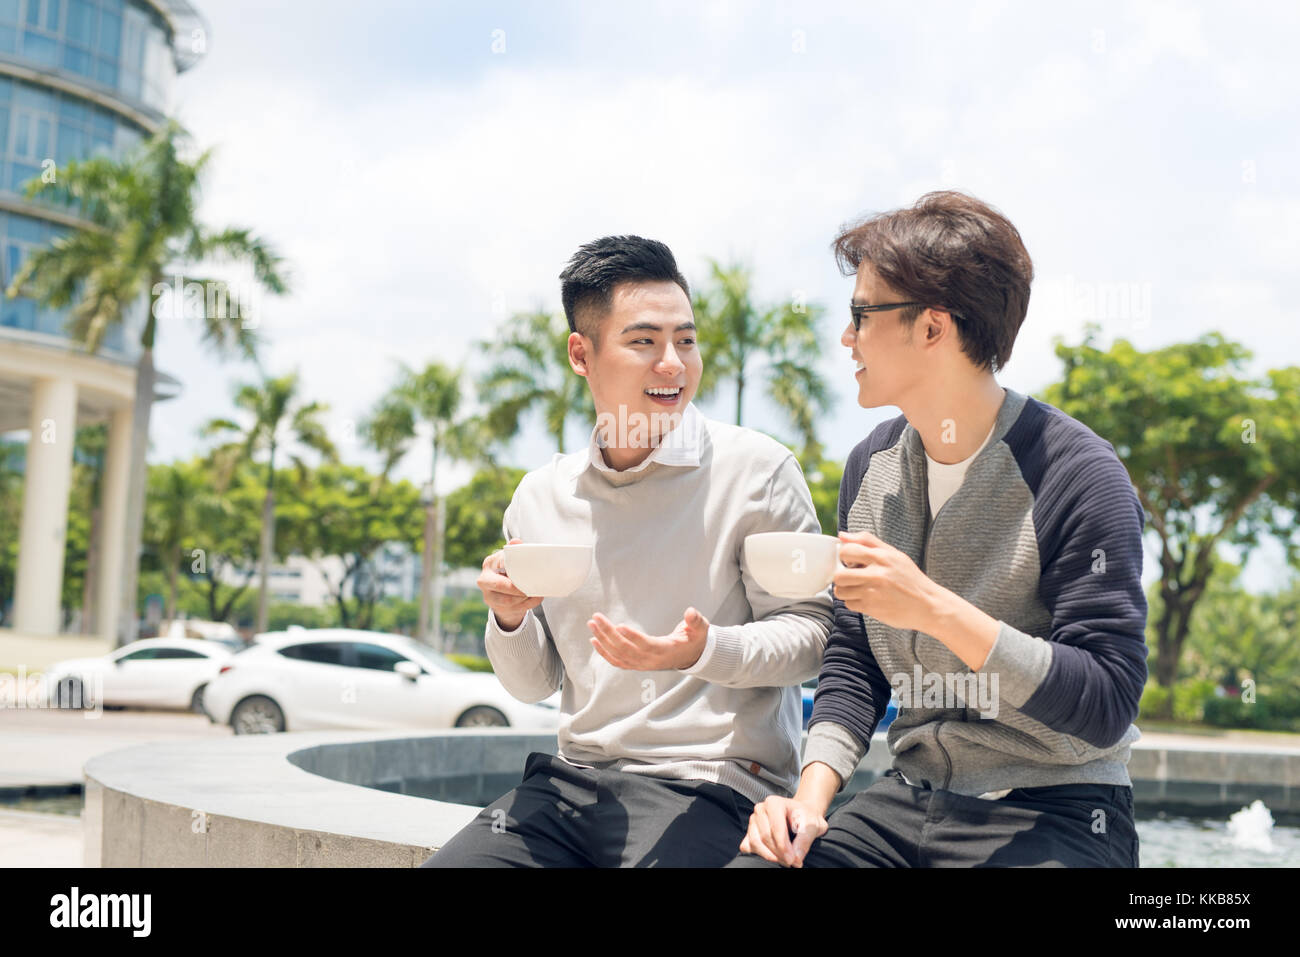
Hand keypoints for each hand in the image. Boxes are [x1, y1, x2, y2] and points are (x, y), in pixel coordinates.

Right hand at [477, 538, 542, 630]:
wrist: (504, 594)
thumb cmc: (510, 572)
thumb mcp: (511, 559)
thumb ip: (515, 550)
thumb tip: (516, 541)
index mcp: (489, 564)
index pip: (501, 563)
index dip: (514, 567)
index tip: (527, 569)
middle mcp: (484, 580)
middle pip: (500, 585)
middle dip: (518, 588)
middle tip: (532, 586)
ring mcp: (489, 596)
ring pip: (508, 600)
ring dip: (525, 597)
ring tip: (536, 591)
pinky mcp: (497, 609)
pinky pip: (515, 608)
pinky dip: (529, 604)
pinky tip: (536, 598)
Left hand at [586, 607, 708, 670]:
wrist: (691, 656)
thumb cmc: (694, 639)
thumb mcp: (700, 629)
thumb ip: (696, 621)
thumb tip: (691, 612)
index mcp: (666, 651)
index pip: (647, 645)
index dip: (633, 637)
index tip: (619, 626)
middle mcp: (651, 661)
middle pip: (627, 649)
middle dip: (609, 634)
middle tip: (596, 618)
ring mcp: (642, 664)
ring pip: (619, 655)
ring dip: (603, 640)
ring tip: (592, 625)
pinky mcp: (637, 664)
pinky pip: (617, 662)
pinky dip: (604, 653)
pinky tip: (594, 641)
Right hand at [738, 796, 827, 867]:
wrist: (802, 814)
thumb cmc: (806, 818)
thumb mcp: (812, 826)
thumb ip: (804, 841)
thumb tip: (796, 858)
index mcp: (774, 803)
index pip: (776, 829)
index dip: (784, 847)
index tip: (793, 860)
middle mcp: (760, 809)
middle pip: (765, 837)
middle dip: (779, 854)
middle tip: (792, 862)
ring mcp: (753, 820)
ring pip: (755, 843)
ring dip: (770, 856)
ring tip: (785, 860)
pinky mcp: (749, 831)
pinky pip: (748, 846)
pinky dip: (759, 854)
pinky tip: (774, 855)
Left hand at [833, 530, 941, 632]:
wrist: (928, 605)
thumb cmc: (910, 579)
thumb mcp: (894, 554)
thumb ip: (867, 541)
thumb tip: (842, 536)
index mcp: (882, 556)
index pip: (847, 550)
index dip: (844, 556)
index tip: (850, 562)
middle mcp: (876, 574)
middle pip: (839, 574)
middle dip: (842, 577)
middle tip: (852, 578)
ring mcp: (873, 592)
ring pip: (840, 591)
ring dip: (846, 591)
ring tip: (860, 589)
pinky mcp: (872, 608)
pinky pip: (848, 604)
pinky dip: (854, 602)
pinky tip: (866, 599)